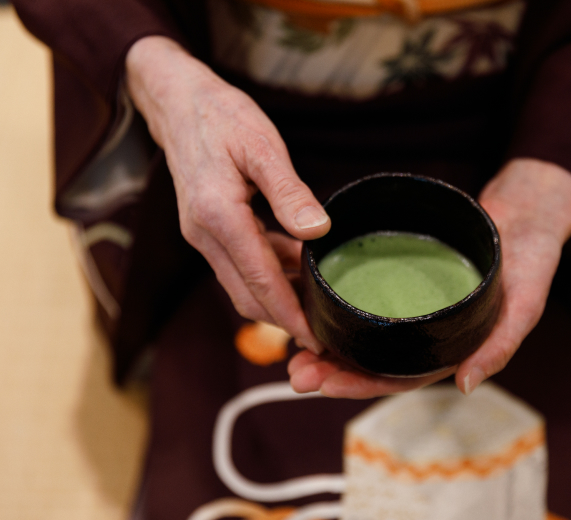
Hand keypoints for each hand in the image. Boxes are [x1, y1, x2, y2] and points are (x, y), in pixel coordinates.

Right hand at [125, 36, 328, 352]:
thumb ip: (289, 192)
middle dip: (284, 318)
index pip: (259, 280)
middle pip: (247, 294)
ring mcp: (202, 235)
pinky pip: (239, 264)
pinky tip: (296, 264)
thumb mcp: (262, 145)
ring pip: (242, 283)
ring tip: (318, 300)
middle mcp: (204, 234)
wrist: (178, 101)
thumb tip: (318, 231)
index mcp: (218, 215)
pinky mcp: (206, 230)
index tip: (316, 339)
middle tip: (324, 331)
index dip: (290, 314)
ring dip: (277, 296)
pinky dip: (267, 272)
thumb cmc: (222, 116)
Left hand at [288, 158, 570, 396]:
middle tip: (295, 372)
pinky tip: (310, 297)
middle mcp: (424, 331)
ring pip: (363, 330)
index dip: (363, 385)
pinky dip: (338, 300)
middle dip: (333, 369)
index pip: (400, 377)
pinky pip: (365, 293)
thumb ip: (501, 343)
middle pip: (372, 359)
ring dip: (328, 338)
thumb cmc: (533, 259)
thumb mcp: (527, 301)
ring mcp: (411, 305)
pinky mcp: (401, 276)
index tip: (326, 384)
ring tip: (289, 343)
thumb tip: (466, 385)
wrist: (526, 212)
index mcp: (449, 348)